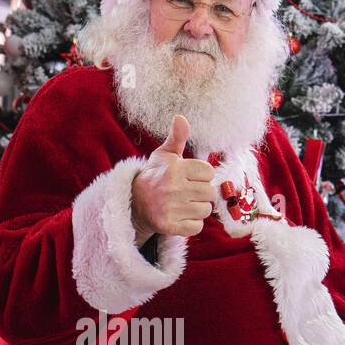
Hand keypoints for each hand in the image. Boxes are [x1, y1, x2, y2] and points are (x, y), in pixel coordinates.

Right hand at [130, 115, 215, 241]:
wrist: (135, 202)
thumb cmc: (155, 176)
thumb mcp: (164, 155)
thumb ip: (177, 137)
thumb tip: (180, 117)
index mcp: (175, 168)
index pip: (209, 172)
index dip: (202, 175)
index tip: (190, 177)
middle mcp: (172, 188)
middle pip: (209, 192)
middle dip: (201, 193)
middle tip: (187, 192)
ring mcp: (170, 208)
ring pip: (205, 210)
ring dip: (197, 209)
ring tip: (183, 204)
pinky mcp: (169, 226)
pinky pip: (196, 227)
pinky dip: (191, 224)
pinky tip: (180, 216)